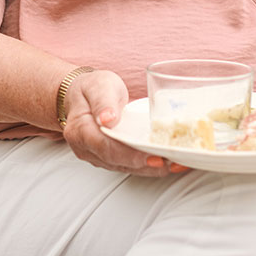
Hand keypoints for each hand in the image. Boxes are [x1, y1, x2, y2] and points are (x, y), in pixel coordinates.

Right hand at [60, 70, 185, 176]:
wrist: (83, 96)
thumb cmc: (92, 89)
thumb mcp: (99, 86)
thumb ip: (103, 101)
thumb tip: (108, 118)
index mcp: (80, 130)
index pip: (105, 147)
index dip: (129, 154)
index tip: (151, 156)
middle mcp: (86, 149)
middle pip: (118, 162)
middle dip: (146, 165)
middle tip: (171, 162)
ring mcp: (97, 157)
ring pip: (126, 168)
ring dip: (152, 168)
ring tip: (176, 164)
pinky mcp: (109, 160)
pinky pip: (130, 166)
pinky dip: (150, 166)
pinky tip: (169, 163)